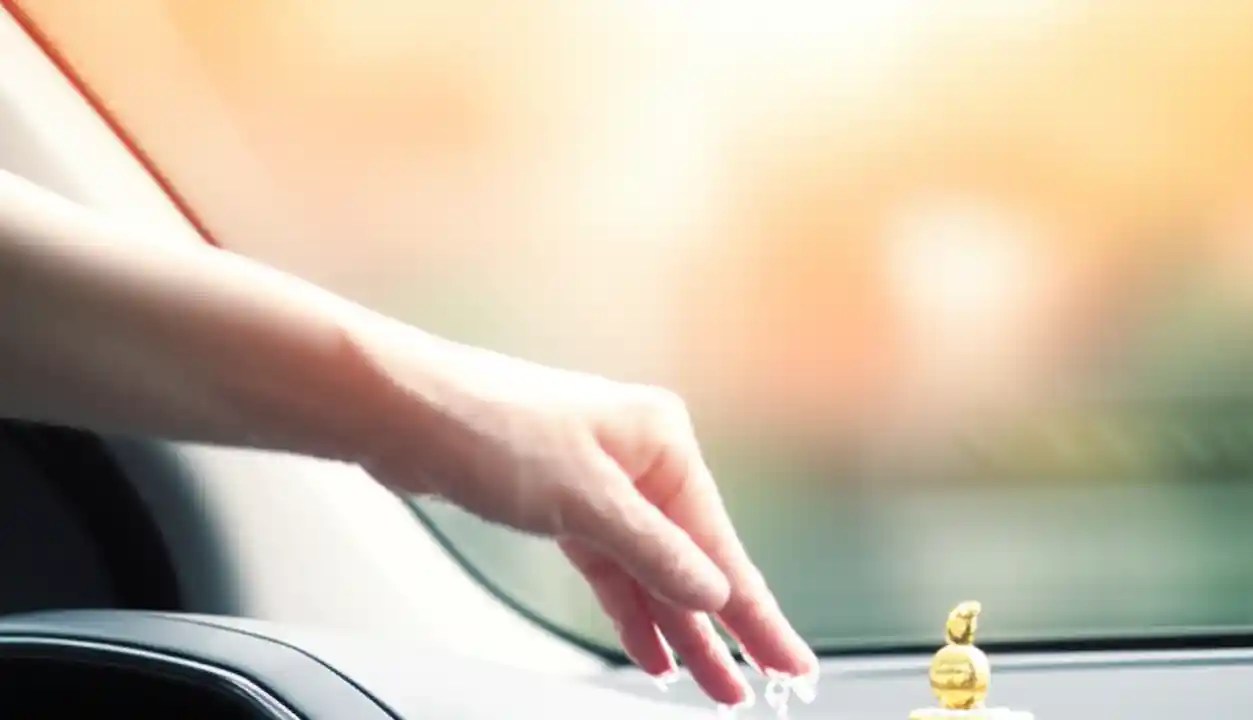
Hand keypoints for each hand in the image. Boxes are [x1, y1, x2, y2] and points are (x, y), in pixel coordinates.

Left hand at [360, 338, 817, 704]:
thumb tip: (714, 593)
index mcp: (661, 441)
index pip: (719, 546)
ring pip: (652, 570)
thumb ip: (656, 554)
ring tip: (712, 683)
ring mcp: (599, 482)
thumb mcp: (586, 502)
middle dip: (723, 628)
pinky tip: (651, 646)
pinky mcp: (562, 503)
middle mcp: (638, 458)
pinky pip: (612, 567)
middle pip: (692, 560)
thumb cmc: (489, 427)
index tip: (790, 661)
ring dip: (677, 627)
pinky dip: (630, 607)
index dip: (757, 613)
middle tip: (760, 685)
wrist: (402, 414)